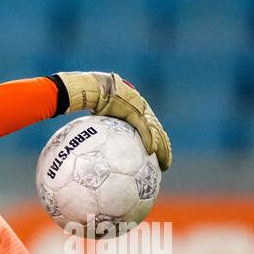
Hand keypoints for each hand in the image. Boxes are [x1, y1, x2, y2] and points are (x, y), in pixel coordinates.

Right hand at [54, 71, 171, 169]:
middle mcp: (141, 110)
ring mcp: (140, 110)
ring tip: (165, 162)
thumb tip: (88, 149)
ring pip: (155, 132)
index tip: (154, 156)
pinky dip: (150, 140)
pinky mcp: (137, 111)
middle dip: (163, 148)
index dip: (153, 142)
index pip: (147, 129)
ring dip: (162, 147)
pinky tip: (153, 152)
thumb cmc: (90, 102)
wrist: (93, 89)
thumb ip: (98, 131)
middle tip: (165, 163)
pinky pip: (145, 129)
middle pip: (156, 131)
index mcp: (133, 111)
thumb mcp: (95, 120)